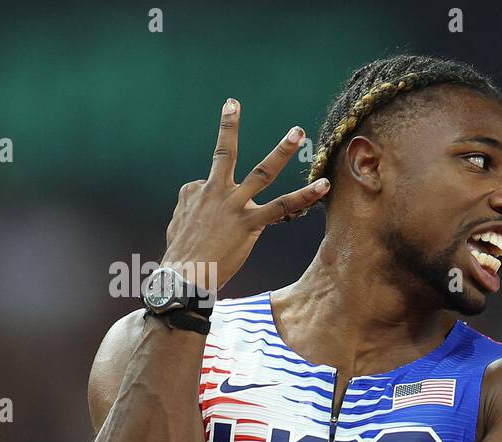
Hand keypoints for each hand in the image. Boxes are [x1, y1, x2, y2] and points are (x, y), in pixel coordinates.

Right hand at [162, 98, 329, 290]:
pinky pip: (283, 207)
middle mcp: (214, 191)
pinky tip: (323, 186)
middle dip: (228, 126)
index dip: (219, 201)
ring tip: (298, 133)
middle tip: (233, 103)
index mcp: (196, 191)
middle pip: (224, 153)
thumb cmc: (181, 256)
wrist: (182, 277)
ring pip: (261, 172)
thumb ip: (189, 206)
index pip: (213, 181)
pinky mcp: (249, 223)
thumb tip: (195, 195)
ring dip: (281, 151)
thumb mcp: (178, 224)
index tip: (212, 222)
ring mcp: (233, 205)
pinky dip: (305, 196)